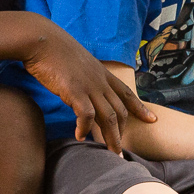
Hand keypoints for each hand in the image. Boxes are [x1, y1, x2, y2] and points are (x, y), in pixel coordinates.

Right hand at [23, 25, 155, 153]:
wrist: (42, 40)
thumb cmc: (54, 51)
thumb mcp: (77, 63)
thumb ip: (84, 77)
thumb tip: (81, 90)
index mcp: (102, 73)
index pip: (126, 93)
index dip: (140, 108)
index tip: (152, 120)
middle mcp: (99, 80)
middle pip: (120, 110)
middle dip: (123, 132)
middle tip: (121, 150)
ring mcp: (89, 86)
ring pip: (108, 116)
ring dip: (111, 137)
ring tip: (111, 153)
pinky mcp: (75, 91)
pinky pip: (86, 115)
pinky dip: (85, 128)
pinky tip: (79, 136)